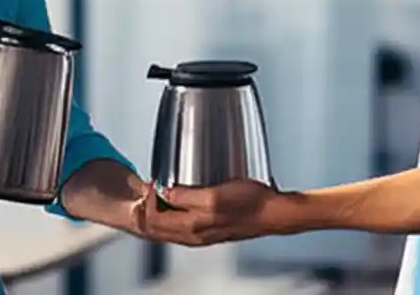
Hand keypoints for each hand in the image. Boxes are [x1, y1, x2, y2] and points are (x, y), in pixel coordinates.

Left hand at [135, 180, 290, 246]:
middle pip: (157, 228)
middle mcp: (193, 235)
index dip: (147, 201)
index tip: (149, 183)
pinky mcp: (209, 230)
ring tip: (156, 193)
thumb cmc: (250, 203)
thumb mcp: (215, 195)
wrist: (273, 214)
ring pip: (167, 229)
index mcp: (192, 227)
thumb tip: (166, 192)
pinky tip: (175, 202)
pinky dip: (170, 216)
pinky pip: (180, 227)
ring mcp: (201, 235)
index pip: (154, 220)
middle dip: (146, 209)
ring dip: (157, 213)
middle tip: (147, 188)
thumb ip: (187, 196)